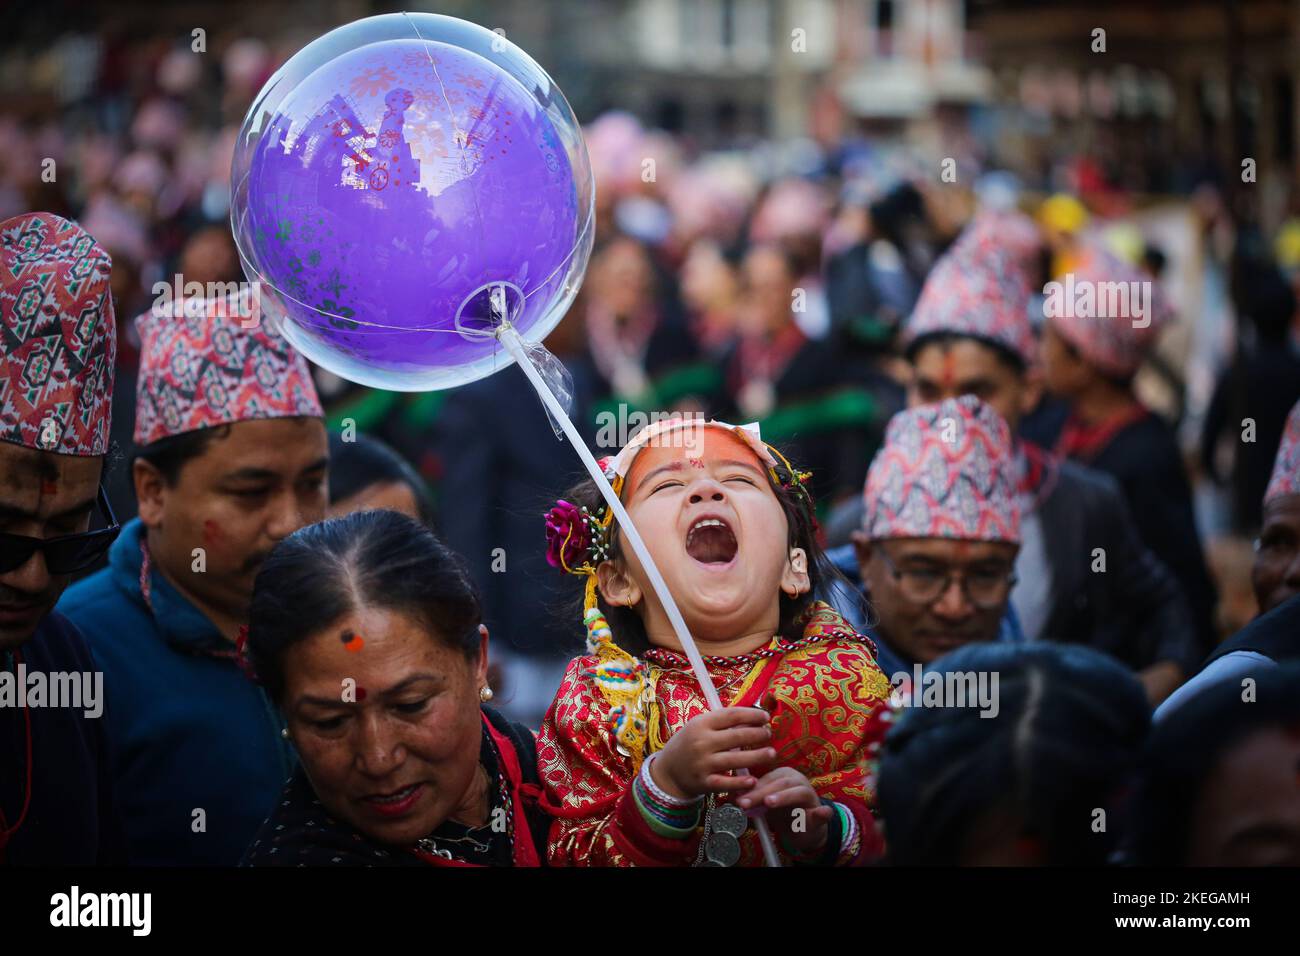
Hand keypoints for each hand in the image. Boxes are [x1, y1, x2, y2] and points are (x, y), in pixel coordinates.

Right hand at [650, 706, 774, 800]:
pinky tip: (753, 780)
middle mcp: (701, 742)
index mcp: (701, 724)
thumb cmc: (690, 744)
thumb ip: (722, 723)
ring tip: (771, 753)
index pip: (731, 715)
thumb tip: (753, 716)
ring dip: (757, 756)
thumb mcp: (700, 727)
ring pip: (735, 759)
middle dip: (758, 734)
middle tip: (769, 734)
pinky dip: (740, 782)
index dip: (752, 715)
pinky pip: (726, 783)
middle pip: (737, 736)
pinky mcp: (704, 782)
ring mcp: (702, 763)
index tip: (765, 716)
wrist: (668, 770)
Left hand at [737, 766, 832, 857]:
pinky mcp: (820, 813)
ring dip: (783, 797)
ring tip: (769, 802)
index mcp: (783, 776)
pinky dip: (822, 813)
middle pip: (779, 783)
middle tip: (744, 803)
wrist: (804, 829)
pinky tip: (822, 813)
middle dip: (760, 793)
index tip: (735, 797)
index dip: (750, 787)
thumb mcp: (763, 805)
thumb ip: (750, 799)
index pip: (766, 778)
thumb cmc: (780, 812)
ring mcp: (810, 796)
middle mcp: (797, 781)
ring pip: (798, 792)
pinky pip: (822, 812)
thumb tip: (730, 795)